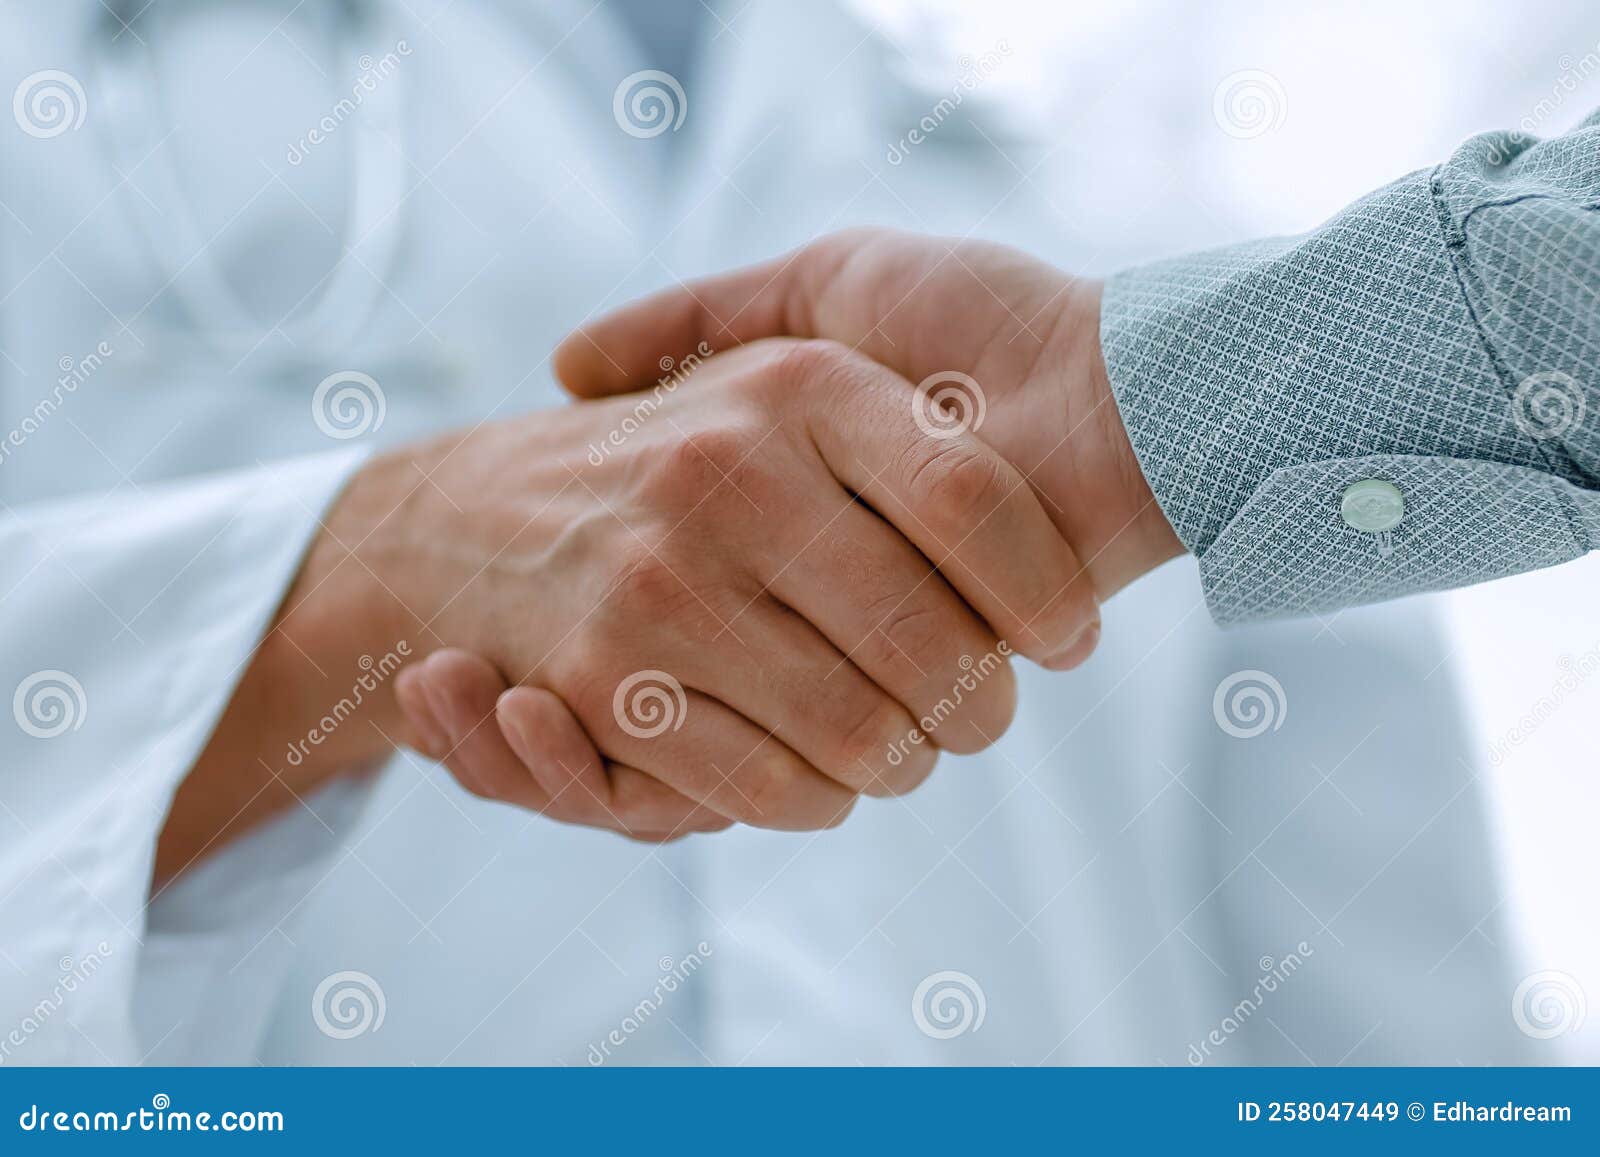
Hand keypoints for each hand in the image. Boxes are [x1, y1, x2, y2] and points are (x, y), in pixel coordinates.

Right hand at [396, 229, 1182, 838]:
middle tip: (980, 718)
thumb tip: (1050, 447)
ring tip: (908, 749)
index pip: (975, 504)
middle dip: (979, 706)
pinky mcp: (601, 674)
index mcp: (798, 382)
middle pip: (930, 642)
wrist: (470, 513)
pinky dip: (816, 802)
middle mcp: (728, 467)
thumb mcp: (777, 355)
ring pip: (859, 731)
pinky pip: (764, 786)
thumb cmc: (681, 437)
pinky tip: (827, 781)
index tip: (1071, 642)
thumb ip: (906, 390)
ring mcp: (659, 574)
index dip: (1045, 591)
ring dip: (902, 762)